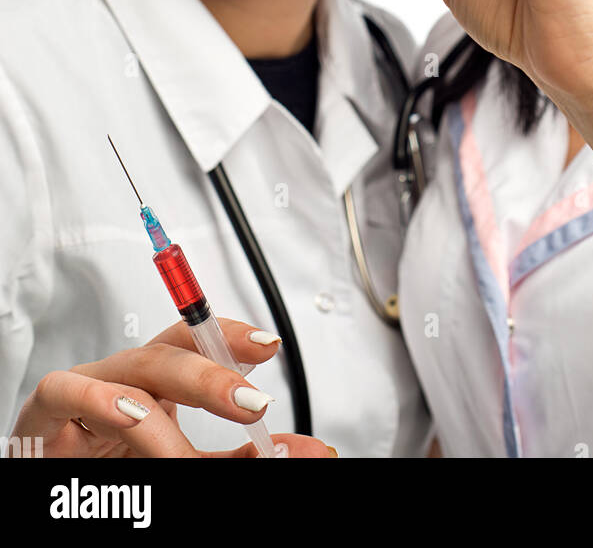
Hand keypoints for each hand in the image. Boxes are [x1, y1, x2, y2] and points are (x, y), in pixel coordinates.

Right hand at [8, 318, 335, 458]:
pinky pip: (68, 390)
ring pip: (130, 373)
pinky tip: (132, 413)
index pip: (198, 341)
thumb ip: (244, 457)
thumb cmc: (116, 468)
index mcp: (159, 382)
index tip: (269, 347)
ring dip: (169, 404)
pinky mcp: (47, 411)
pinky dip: (98, 399)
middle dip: (214, 371)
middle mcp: (126, 376)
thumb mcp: (187, 461)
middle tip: (254, 399)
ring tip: (197, 437)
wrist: (53, 487)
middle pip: (170, 352)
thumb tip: (312, 454)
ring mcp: (87, 388)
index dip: (232, 337)